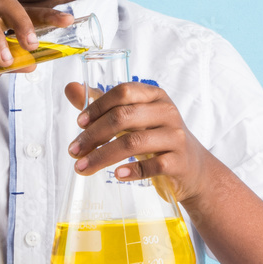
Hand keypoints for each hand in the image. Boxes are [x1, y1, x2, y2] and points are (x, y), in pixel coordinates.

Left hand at [64, 81, 210, 204]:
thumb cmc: (156, 137)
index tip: (79, 123)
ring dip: (103, 156)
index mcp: (154, 96)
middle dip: (94, 135)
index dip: (98, 106)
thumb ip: (102, 104)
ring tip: (83, 167)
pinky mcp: (179, 162)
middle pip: (124, 117)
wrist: (192, 168)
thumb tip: (69, 88)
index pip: (123, 92)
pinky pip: (153, 165)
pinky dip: (132, 171)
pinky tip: (116, 175)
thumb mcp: (133, 118)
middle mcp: (167, 112)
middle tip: (74, 151)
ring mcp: (175, 137)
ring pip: (134, 142)